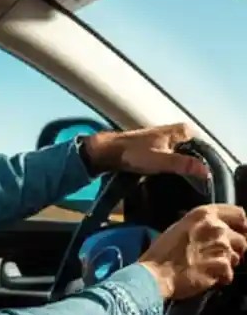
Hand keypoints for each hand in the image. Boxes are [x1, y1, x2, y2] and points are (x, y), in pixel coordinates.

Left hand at [82, 124, 211, 178]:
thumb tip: (206, 171)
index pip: (205, 147)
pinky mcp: (158, 146)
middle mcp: (178, 132)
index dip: (205, 163)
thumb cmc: (133, 153)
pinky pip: (172, 157)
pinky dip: (173, 166)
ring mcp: (167, 138)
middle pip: (195, 152)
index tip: (203, 178)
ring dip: (183, 167)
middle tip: (194, 184)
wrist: (109, 151)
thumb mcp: (161, 160)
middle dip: (194, 166)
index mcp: (183, 131)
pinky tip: (171, 177)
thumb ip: (183, 164)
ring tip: (183, 183)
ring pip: (183, 155)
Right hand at [139, 204, 246, 299]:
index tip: (239, 233)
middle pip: (241, 238)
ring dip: (226, 264)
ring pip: (237, 257)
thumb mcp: (179, 229)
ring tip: (209, 268)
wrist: (155, 275)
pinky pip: (230, 273)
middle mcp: (215, 227)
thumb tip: (216, 230)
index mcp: (203, 215)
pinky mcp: (221, 265)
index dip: (241, 226)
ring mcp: (221, 247)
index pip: (239, 214)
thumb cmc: (161, 253)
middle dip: (233, 249)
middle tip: (217, 256)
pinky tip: (207, 278)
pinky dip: (221, 278)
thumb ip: (201, 226)